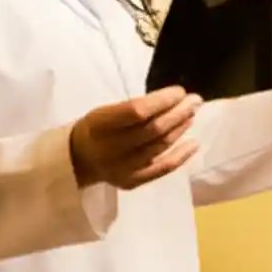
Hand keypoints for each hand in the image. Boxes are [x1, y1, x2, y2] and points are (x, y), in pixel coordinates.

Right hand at [69, 86, 202, 189]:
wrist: (77, 161)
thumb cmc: (94, 129)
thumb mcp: (103, 112)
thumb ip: (131, 108)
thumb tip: (170, 100)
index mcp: (100, 125)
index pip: (137, 111)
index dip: (162, 101)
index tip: (179, 91)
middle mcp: (111, 148)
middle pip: (153, 129)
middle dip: (179, 112)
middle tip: (195, 100)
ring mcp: (123, 167)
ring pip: (160, 146)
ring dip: (180, 128)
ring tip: (192, 114)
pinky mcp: (132, 181)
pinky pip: (162, 169)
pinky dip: (181, 156)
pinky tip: (194, 143)